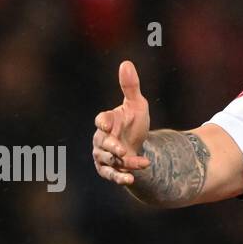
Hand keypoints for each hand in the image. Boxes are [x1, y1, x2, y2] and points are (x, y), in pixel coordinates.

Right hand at [92, 60, 151, 186]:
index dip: (103, 122)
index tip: (106, 125)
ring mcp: (103, 155)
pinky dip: (120, 177)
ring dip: (124, 163)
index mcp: (107, 121)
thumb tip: (126, 63)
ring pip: (108, 160)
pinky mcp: (108, 169)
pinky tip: (131, 179)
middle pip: (103, 143)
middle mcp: (101, 138)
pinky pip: (110, 174)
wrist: (138, 146)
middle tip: (121, 150)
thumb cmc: (134, 123)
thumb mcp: (137, 105)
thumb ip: (131, 87)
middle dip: (111, 147)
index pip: (101, 120)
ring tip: (142, 163)